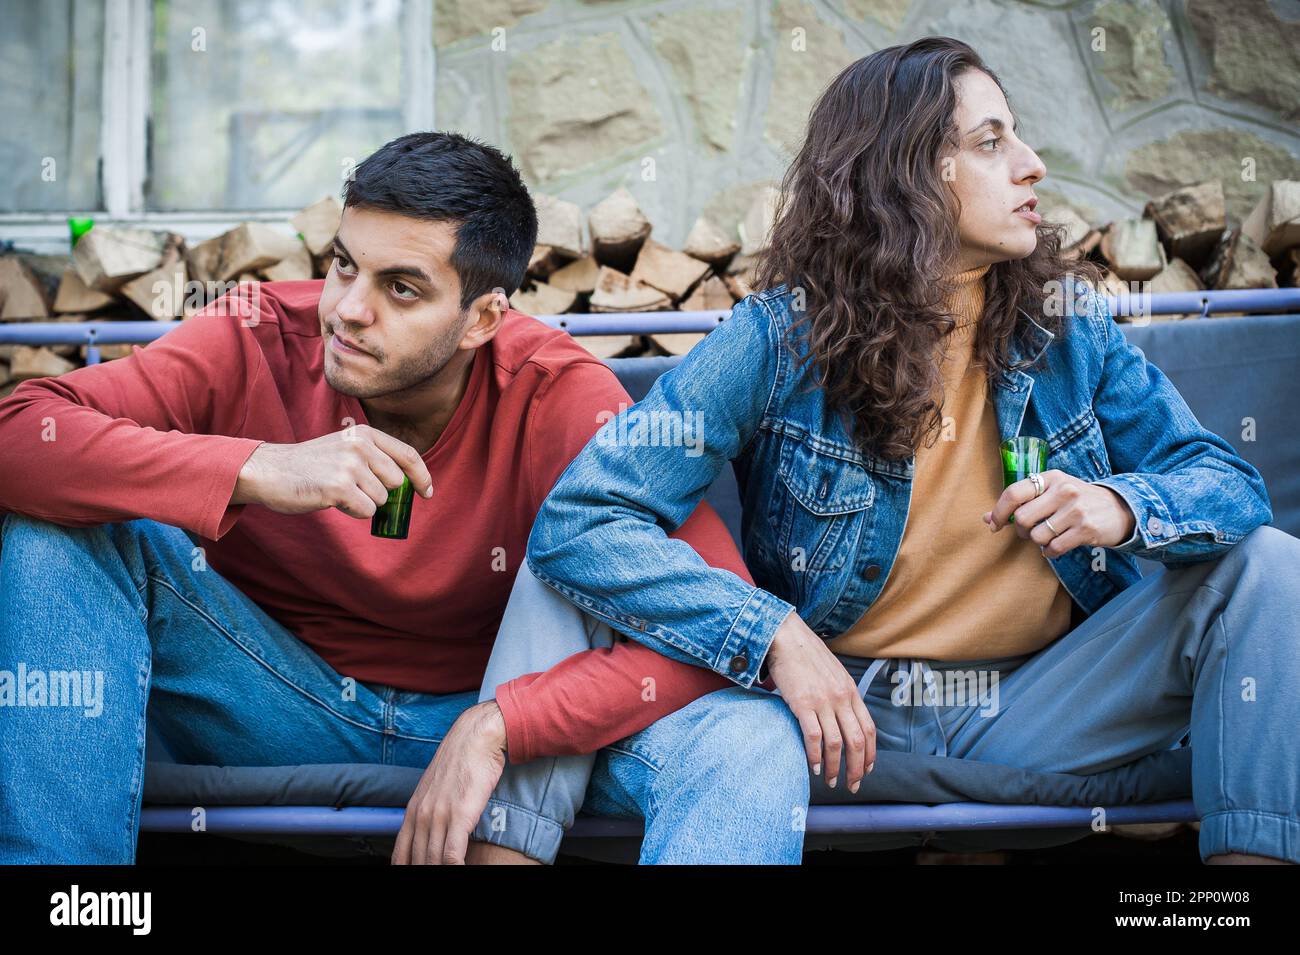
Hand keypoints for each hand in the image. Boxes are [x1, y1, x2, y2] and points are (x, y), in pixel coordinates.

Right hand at [232, 423, 433, 518]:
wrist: (270, 471)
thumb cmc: (310, 465)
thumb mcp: (345, 448)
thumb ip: (374, 457)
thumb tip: (409, 484)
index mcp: (365, 433)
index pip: (409, 455)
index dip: (422, 476)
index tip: (427, 492)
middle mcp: (360, 445)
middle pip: (396, 483)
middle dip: (379, 493)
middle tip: (350, 487)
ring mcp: (350, 465)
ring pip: (381, 500)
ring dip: (362, 503)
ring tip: (337, 491)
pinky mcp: (339, 487)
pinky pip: (366, 510)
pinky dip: (352, 511)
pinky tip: (332, 500)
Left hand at [391, 700, 507, 864]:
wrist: (475, 738)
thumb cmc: (460, 761)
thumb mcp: (435, 787)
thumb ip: (430, 810)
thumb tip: (432, 832)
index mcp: (413, 810)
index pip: (400, 852)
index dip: (405, 867)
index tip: (412, 873)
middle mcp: (422, 815)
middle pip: (417, 859)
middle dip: (425, 871)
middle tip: (433, 875)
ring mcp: (439, 815)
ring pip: (433, 860)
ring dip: (440, 870)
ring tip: (448, 874)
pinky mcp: (460, 815)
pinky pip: (452, 853)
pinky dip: (454, 866)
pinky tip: (459, 869)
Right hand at [763, 610, 875, 792]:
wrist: (786, 637)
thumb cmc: (806, 654)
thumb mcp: (834, 673)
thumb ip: (841, 694)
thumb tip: (844, 716)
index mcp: (850, 691)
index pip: (869, 729)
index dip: (870, 754)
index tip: (867, 770)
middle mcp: (841, 698)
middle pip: (857, 741)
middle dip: (857, 768)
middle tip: (852, 785)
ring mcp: (823, 702)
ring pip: (837, 744)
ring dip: (835, 768)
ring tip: (831, 781)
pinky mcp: (802, 704)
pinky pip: (814, 737)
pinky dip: (816, 756)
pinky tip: (814, 767)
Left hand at [983, 469, 1136, 556]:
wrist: (1120, 509)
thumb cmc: (1077, 501)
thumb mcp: (1052, 493)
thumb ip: (1021, 502)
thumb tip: (987, 519)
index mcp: (1051, 478)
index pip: (1014, 493)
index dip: (999, 512)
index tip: (995, 524)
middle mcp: (1063, 490)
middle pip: (1022, 518)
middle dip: (1020, 530)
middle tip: (1029, 532)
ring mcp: (1076, 510)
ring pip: (1036, 535)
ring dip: (1038, 541)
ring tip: (1049, 536)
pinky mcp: (1086, 529)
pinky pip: (1053, 548)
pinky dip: (1050, 552)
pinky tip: (1056, 546)